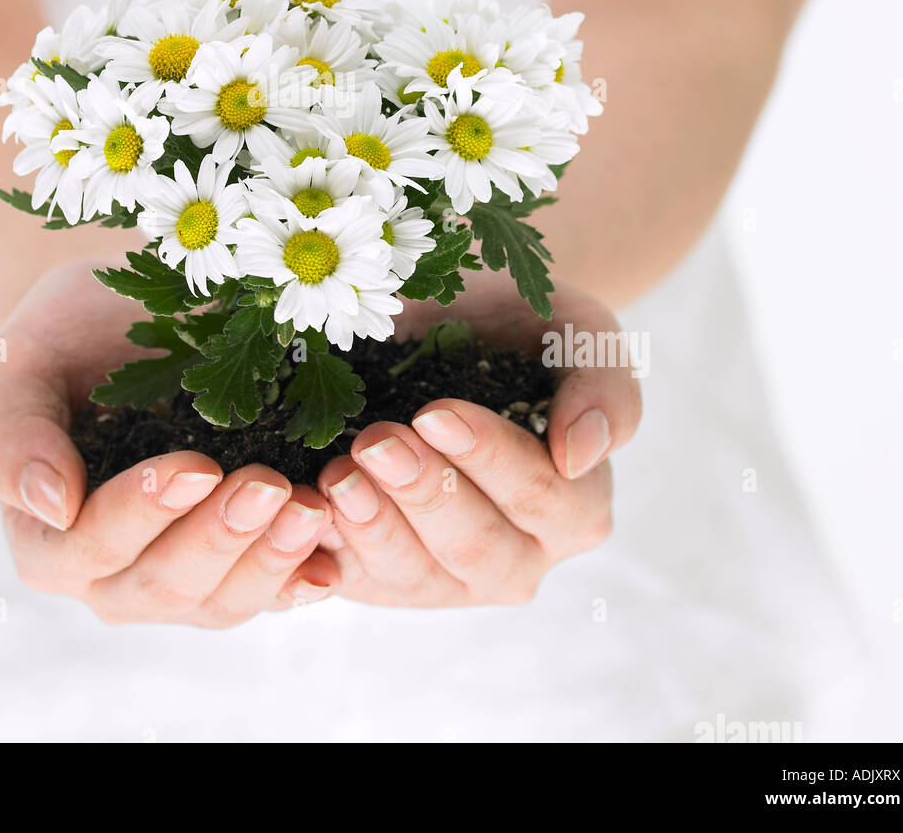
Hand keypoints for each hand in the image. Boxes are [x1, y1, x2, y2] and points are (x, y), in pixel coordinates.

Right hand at [0, 261, 337, 626]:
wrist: (121, 325)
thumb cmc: (63, 338)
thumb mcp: (21, 362)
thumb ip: (14, 432)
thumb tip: (50, 504)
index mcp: (46, 539)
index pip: (89, 547)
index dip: (140, 514)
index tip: (192, 467)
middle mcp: (110, 575)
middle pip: (163, 584)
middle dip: (219, 538)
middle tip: (267, 486)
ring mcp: (178, 575)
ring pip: (223, 600)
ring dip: (270, 561)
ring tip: (312, 506)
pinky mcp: (235, 561)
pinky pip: (269, 588)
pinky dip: (302, 575)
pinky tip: (334, 556)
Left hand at [315, 279, 640, 606]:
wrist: (451, 321)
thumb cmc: (522, 328)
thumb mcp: (578, 334)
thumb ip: (603, 387)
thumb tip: (581, 452)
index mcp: (575, 508)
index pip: (543, 497)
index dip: (489, 459)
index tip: (436, 413)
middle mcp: (515, 556)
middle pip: (475, 549)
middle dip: (423, 494)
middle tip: (376, 441)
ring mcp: (441, 575)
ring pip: (410, 575)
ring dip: (371, 528)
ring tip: (338, 473)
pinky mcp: (375, 575)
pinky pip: (347, 580)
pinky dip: (318, 559)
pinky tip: (299, 519)